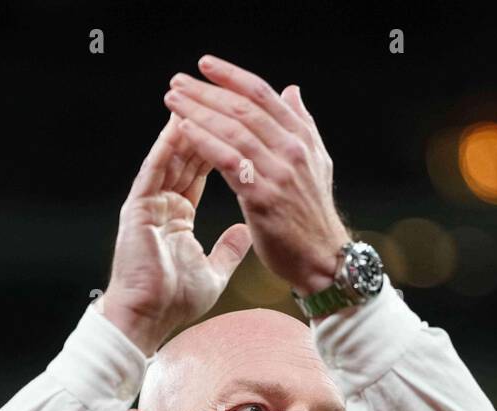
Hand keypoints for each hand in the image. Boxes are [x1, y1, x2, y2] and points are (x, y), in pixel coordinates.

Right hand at [96, 113, 252, 355]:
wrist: (147, 320)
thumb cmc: (174, 301)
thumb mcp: (214, 272)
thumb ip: (229, 249)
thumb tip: (244, 231)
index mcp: (178, 215)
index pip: (201, 169)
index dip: (218, 142)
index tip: (236, 120)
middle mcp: (162, 203)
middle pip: (186, 155)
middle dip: (202, 124)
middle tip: (216, 94)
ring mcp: (148, 203)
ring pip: (170, 156)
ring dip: (185, 127)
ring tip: (199, 96)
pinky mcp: (137, 208)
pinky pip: (154, 171)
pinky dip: (166, 148)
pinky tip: (178, 125)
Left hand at [163, 54, 350, 294]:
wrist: (323, 259)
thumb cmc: (313, 214)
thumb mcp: (317, 162)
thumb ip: (302, 124)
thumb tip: (292, 91)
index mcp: (302, 138)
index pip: (263, 96)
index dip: (232, 77)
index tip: (205, 65)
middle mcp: (292, 150)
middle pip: (244, 109)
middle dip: (208, 91)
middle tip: (178, 82)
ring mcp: (279, 173)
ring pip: (234, 131)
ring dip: (200, 112)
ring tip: (173, 101)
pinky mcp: (263, 197)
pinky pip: (229, 162)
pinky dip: (205, 142)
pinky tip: (184, 131)